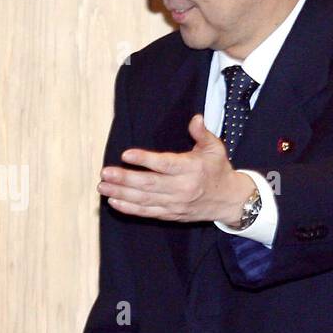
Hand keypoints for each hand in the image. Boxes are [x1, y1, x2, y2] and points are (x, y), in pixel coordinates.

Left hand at [99, 114, 254, 223]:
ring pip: (144, 200)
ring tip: (102, 186)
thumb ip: (202, 133)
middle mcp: (182, 188)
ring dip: (121, 193)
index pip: (164, 165)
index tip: (126, 155)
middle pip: (149, 184)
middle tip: (105, 173)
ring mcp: (175, 203)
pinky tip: (114, 202)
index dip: (144, 160)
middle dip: (124, 179)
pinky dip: (129, 209)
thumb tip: (195, 118)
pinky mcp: (171, 214)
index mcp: (191, 168)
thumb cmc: (218, 170)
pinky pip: (147, 213)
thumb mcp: (215, 148)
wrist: (229, 200)